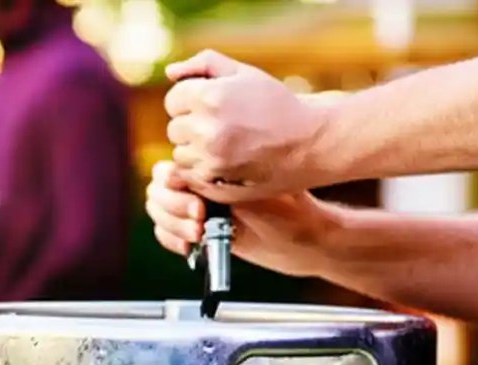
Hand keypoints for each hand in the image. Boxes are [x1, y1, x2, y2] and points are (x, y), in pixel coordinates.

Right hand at [145, 161, 340, 278]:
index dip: (176, 185)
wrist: (305, 238)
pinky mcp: (195, 231)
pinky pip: (165, 233)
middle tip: (199, 217)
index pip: (170, 170)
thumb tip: (187, 177)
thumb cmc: (291, 210)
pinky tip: (187, 245)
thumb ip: (220, 185)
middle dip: (173, 205)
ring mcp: (195, 208)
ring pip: (158, 211)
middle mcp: (199, 184)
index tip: (198, 202)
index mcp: (213, 167)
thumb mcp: (257, 192)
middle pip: (158, 190)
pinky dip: (169, 239)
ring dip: (170, 224)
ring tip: (196, 233)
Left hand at [164, 50, 334, 201]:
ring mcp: (209, 161)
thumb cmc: (274, 103)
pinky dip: (203, 171)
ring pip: (180, 155)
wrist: (308, 142)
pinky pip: (190, 177)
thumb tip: (170, 72)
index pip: (174, 100)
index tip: (215, 105)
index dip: (193, 101)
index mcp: (210, 97)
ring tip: (229, 145)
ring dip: (196, 151)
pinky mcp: (213, 185)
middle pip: (175, 129)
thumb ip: (204, 65)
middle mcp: (205, 130)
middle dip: (193, 126)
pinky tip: (229, 162)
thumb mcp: (244, 73)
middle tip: (225, 126)